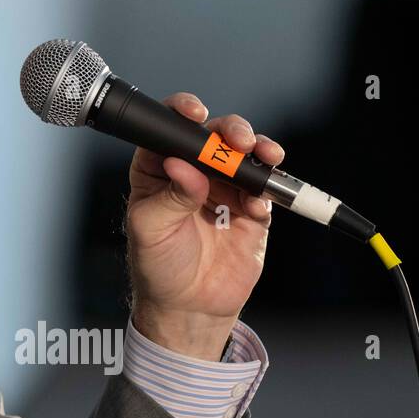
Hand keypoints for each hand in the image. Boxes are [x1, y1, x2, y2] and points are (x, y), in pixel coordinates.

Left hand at [124, 93, 284, 360]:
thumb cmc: (159, 264)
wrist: (190, 304)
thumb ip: (170, 195)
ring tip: (264, 156)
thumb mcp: (151, 229)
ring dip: (259, 151)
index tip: (195, 113)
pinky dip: (267, 190)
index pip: (169, 129)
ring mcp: (225, 187)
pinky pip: (265, 190)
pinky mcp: (252, 209)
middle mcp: (193, 171)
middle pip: (215, 136)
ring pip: (245, 156)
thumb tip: (184, 166)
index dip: (183, 113)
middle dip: (231, 130)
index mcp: (158, 168)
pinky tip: (257, 204)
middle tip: (240, 140)